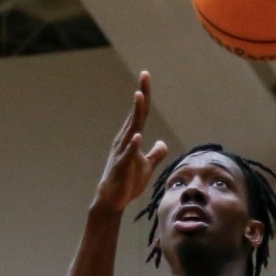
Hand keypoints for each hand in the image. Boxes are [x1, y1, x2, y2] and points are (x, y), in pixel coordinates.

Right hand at [93, 73, 167, 213]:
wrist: (113, 200)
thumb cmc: (128, 181)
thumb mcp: (147, 166)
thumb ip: (155, 153)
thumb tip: (162, 143)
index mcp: (131, 137)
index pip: (141, 113)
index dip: (145, 95)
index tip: (146, 76)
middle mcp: (125, 140)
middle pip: (136, 114)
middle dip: (141, 95)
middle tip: (145, 75)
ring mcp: (122, 152)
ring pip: (131, 129)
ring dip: (136, 113)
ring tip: (140, 96)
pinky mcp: (121, 167)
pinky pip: (128, 154)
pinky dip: (133, 145)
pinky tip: (137, 135)